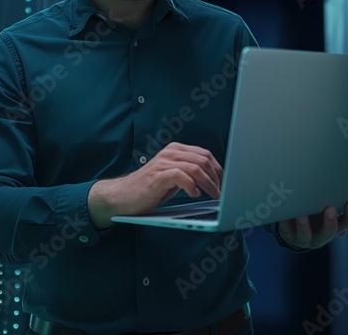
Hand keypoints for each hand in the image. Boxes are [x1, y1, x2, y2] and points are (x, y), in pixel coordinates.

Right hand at [87, 142, 221, 228]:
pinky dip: (192, 185)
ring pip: (196, 168)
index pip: (205, 154)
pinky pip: (181, 176)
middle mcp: (171, 152)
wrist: (122, 196)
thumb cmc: (149, 189)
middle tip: (222, 193)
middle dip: (217, 177)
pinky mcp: (157, 176)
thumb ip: (190, 174)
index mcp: (176, 150)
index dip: (219, 169)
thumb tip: (215, 181)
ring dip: (209, 183)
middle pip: (204, 160)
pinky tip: (195, 194)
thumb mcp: (173, 178)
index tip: (226, 184)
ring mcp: (164, 163)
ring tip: (213, 195)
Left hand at [277, 201, 347, 249]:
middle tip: (331, 209)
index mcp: (333, 230)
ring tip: (302, 215)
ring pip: (305, 235)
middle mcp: (320, 237)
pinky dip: (285, 222)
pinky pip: (286, 229)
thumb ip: (334, 205)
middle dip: (330, 222)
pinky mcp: (288, 235)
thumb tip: (345, 191)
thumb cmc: (316, 219)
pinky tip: (284, 214)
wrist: (296, 236)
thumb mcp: (327, 214)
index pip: (345, 223)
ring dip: (304, 225)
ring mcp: (303, 238)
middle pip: (328, 233)